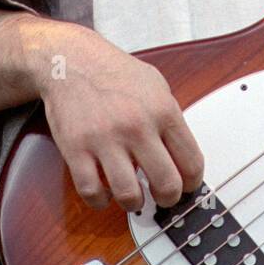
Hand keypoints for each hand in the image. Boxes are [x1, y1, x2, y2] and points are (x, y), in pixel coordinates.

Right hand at [31, 23, 204, 212]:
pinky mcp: (76, 149)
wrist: (72, 61)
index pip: (192, 163)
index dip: (192, 183)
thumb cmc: (115, 74)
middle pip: (166, 185)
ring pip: (129, 196)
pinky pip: (92, 193)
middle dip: (167, 199)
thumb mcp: (156, 85)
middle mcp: (137, 126)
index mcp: (162, 110)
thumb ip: (171, 120)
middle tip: (161, 196)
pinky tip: (105, 190)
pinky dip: (101, 200)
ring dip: (134, 203)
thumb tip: (184, 157)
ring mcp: (105, 139)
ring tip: (133, 195)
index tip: (185, 185)